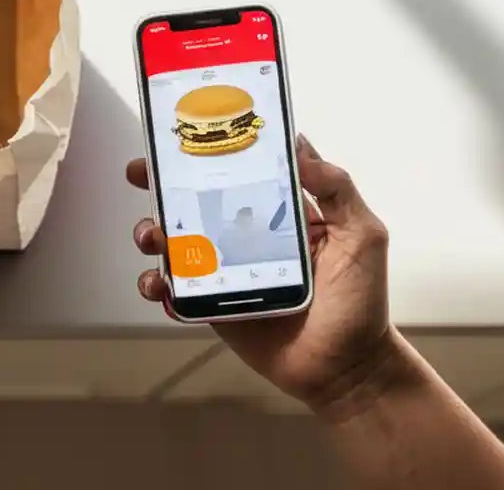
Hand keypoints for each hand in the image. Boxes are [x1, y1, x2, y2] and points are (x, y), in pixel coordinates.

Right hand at [127, 135, 396, 415]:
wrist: (345, 369)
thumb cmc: (360, 301)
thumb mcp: (362, 236)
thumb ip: (338, 190)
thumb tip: (300, 145)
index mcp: (278, 212)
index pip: (239, 171)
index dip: (208, 150)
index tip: (180, 134)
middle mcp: (245, 235)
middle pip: (194, 200)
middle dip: (160, 183)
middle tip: (141, 173)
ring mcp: (225, 270)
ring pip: (175, 242)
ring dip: (152, 232)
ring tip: (151, 237)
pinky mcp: (212, 305)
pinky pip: (174, 290)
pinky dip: (155, 284)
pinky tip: (158, 283)